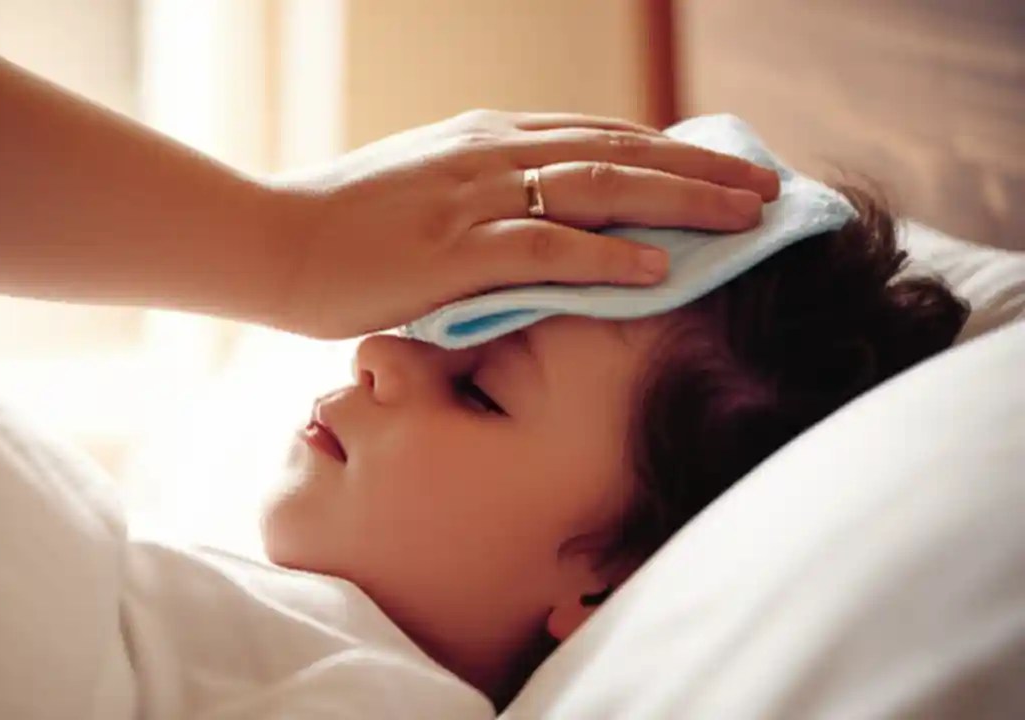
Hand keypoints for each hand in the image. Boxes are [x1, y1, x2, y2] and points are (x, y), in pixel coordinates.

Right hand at [270, 109, 779, 339]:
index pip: (598, 136)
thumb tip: (534, 219)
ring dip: (680, 201)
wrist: (270, 238)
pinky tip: (659, 270)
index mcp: (486, 139)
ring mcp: (475, 197)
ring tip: (745, 219)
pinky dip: (607, 258)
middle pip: (619, 152)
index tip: (720, 171)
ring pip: (601, 187)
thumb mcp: (423, 191)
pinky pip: (547, 247)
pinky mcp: (453, 247)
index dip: (668, 152)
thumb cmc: (340, 225)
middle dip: (700, 171)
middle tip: (767, 191)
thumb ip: (483, 194)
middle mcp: (492, 154)